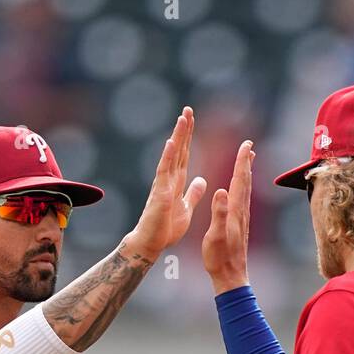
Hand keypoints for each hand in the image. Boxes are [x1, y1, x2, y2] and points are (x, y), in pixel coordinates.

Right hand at [124, 107, 206, 261]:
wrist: (152, 243)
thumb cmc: (166, 228)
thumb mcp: (187, 207)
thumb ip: (193, 193)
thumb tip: (202, 179)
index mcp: (176, 182)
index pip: (183, 154)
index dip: (188, 137)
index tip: (191, 119)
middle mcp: (168, 179)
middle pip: (177, 150)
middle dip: (183, 130)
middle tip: (188, 110)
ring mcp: (163, 185)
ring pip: (171, 156)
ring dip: (177, 138)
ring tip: (182, 119)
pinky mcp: (160, 195)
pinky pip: (164, 174)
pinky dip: (167, 158)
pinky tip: (171, 144)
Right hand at [202, 139, 253, 294]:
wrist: (231, 277)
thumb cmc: (220, 259)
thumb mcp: (215, 236)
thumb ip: (219, 213)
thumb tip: (221, 190)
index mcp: (235, 212)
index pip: (239, 181)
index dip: (241, 162)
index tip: (245, 144)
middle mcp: (241, 212)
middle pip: (245, 182)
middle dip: (246, 162)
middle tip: (249, 145)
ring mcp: (242, 219)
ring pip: (245, 190)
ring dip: (246, 173)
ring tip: (248, 160)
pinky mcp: (239, 225)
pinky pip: (243, 200)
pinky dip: (243, 188)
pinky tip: (241, 188)